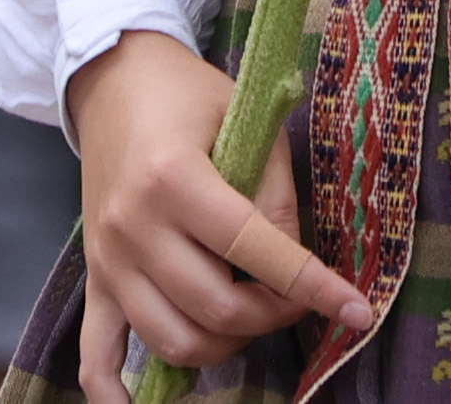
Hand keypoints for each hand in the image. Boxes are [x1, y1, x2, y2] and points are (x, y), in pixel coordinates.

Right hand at [65, 30, 371, 403]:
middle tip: (296, 296)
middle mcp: (134, 225)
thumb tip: (295, 261)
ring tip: (249, 315)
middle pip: (215, 308)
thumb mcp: (244, 118)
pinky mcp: (94, 275)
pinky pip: (97, 350)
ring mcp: (108, 257)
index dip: (312, 284)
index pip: (253, 249)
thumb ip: (273, 191)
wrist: (112, 78)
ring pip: (172, 340)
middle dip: (272, 314)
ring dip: (224, 345)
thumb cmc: (187, 94)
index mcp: (173, 177)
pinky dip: (115, 392)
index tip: (356, 309)